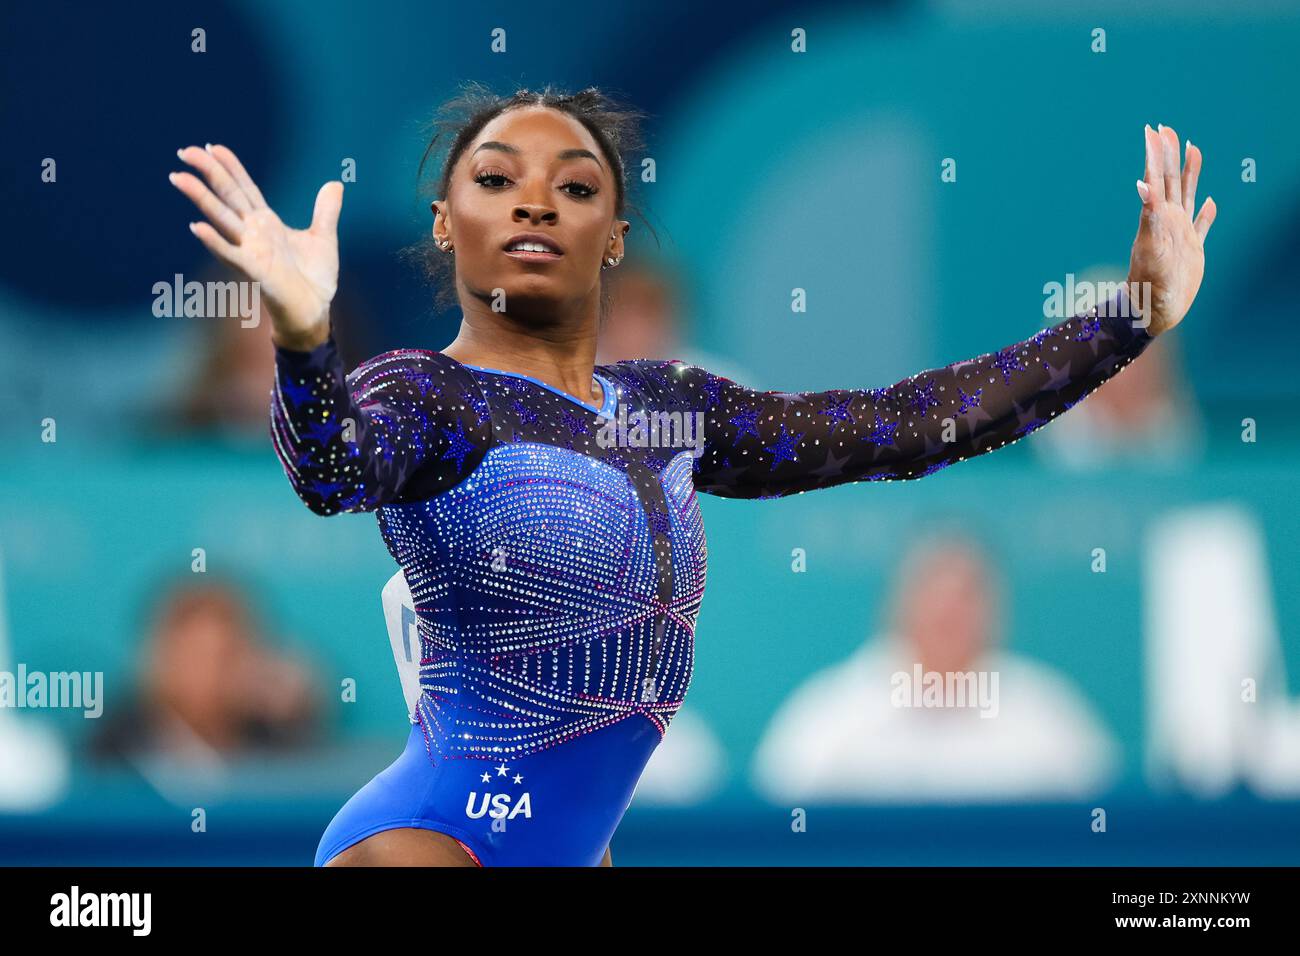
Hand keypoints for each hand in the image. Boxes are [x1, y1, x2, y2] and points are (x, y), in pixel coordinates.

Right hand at [170, 144, 342, 349]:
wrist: (315, 311)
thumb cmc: (314, 279)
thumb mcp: (324, 238)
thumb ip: (326, 211)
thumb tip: (335, 183)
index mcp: (267, 223)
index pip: (244, 188)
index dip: (230, 167)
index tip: (211, 146)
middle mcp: (254, 233)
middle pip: (227, 196)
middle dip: (208, 173)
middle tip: (184, 151)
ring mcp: (251, 250)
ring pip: (222, 218)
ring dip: (200, 198)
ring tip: (179, 177)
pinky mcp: (254, 270)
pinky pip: (231, 254)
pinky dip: (214, 240)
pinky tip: (195, 226)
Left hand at [1127, 124, 1216, 335]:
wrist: (1151, 313)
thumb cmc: (1147, 286)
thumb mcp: (1150, 249)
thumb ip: (1149, 218)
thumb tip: (1142, 185)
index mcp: (1157, 219)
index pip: (1156, 178)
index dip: (1155, 154)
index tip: (1152, 130)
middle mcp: (1167, 222)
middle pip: (1169, 181)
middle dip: (1167, 155)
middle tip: (1165, 129)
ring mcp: (1180, 235)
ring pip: (1186, 196)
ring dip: (1188, 173)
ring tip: (1191, 149)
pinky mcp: (1192, 250)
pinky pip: (1201, 227)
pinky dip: (1206, 214)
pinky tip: (1209, 203)